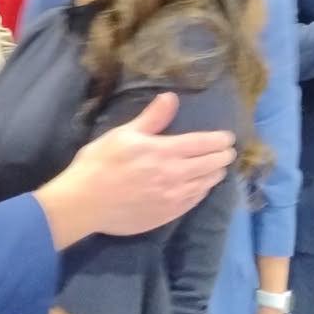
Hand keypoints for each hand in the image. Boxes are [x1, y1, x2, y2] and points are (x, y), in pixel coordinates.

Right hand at [41, 92, 235, 238]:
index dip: (219, 140)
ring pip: (204, 185)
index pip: (203, 144)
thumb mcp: (123, 134)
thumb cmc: (100, 163)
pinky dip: (202, 193)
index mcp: (165, 152)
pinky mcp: (166, 215)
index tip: (228, 138)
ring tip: (219, 170)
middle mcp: (175, 176)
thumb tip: (171, 98)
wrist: (84, 203)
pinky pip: (193, 202)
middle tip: (228, 153)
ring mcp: (172, 199)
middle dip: (222, 157)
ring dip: (215, 175)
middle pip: (209, 165)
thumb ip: (151, 118)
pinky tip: (201, 189)